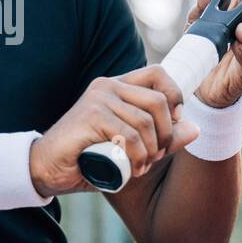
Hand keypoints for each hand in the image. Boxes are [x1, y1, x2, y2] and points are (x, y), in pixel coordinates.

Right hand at [29, 65, 200, 196]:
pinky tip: (133, 169)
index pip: (158, 73)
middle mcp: (108, 86)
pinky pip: (130, 136)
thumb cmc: (87, 157)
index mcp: (117, 86)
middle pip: (158, 100)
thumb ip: (161, 138)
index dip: (174, 96)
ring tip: (142, 166)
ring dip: (151, 151)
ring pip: (146, 122)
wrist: (47, 168)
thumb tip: (195, 129)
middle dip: (167, 134)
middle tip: (157, 156)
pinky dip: (138, 157)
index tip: (173, 124)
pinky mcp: (91, 116)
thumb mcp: (132, 147)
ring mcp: (98, 99)